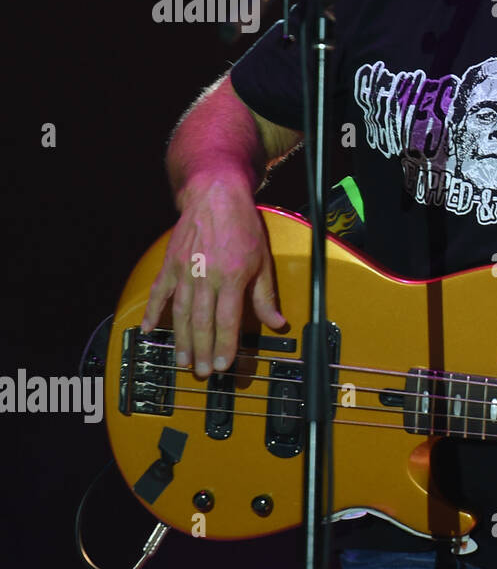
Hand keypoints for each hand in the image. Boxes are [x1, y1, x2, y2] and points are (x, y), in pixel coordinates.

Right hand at [139, 173, 285, 377]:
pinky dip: (152, 312)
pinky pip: (159, 292)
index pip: (227, 320)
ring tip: (182, 361)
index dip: (224, 346)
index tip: (223, 365)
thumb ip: (265, 296)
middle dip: (202, 351)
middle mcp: (206, 276)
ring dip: (181, 340)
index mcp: (232, 276)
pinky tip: (148, 330)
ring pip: (181, 313)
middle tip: (201, 373)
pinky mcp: (170, 265)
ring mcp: (184, 271)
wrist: (215, 196)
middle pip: (202, 322)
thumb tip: (276, 323)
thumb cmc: (242, 226)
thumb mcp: (263, 260)